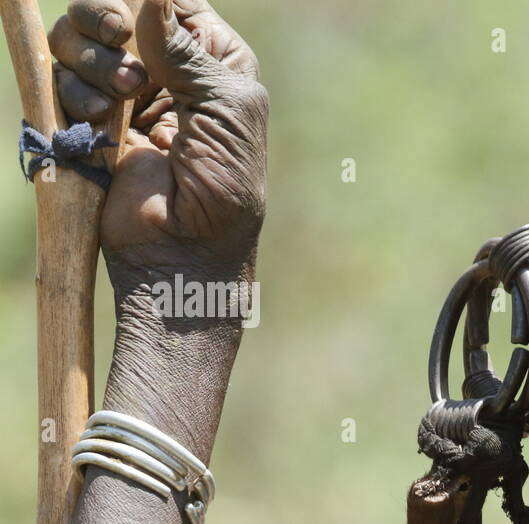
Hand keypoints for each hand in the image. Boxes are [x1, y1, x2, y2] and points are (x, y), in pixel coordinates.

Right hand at [50, 0, 268, 273]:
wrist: (181, 249)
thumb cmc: (223, 185)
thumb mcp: (226, 109)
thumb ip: (189, 48)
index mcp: (212, 59)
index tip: (135, 17)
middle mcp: (163, 67)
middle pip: (110, 4)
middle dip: (104, 15)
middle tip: (118, 37)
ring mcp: (119, 92)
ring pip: (74, 35)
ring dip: (91, 59)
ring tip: (121, 97)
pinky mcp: (84, 119)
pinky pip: (57, 77)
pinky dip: (74, 91)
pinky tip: (101, 121)